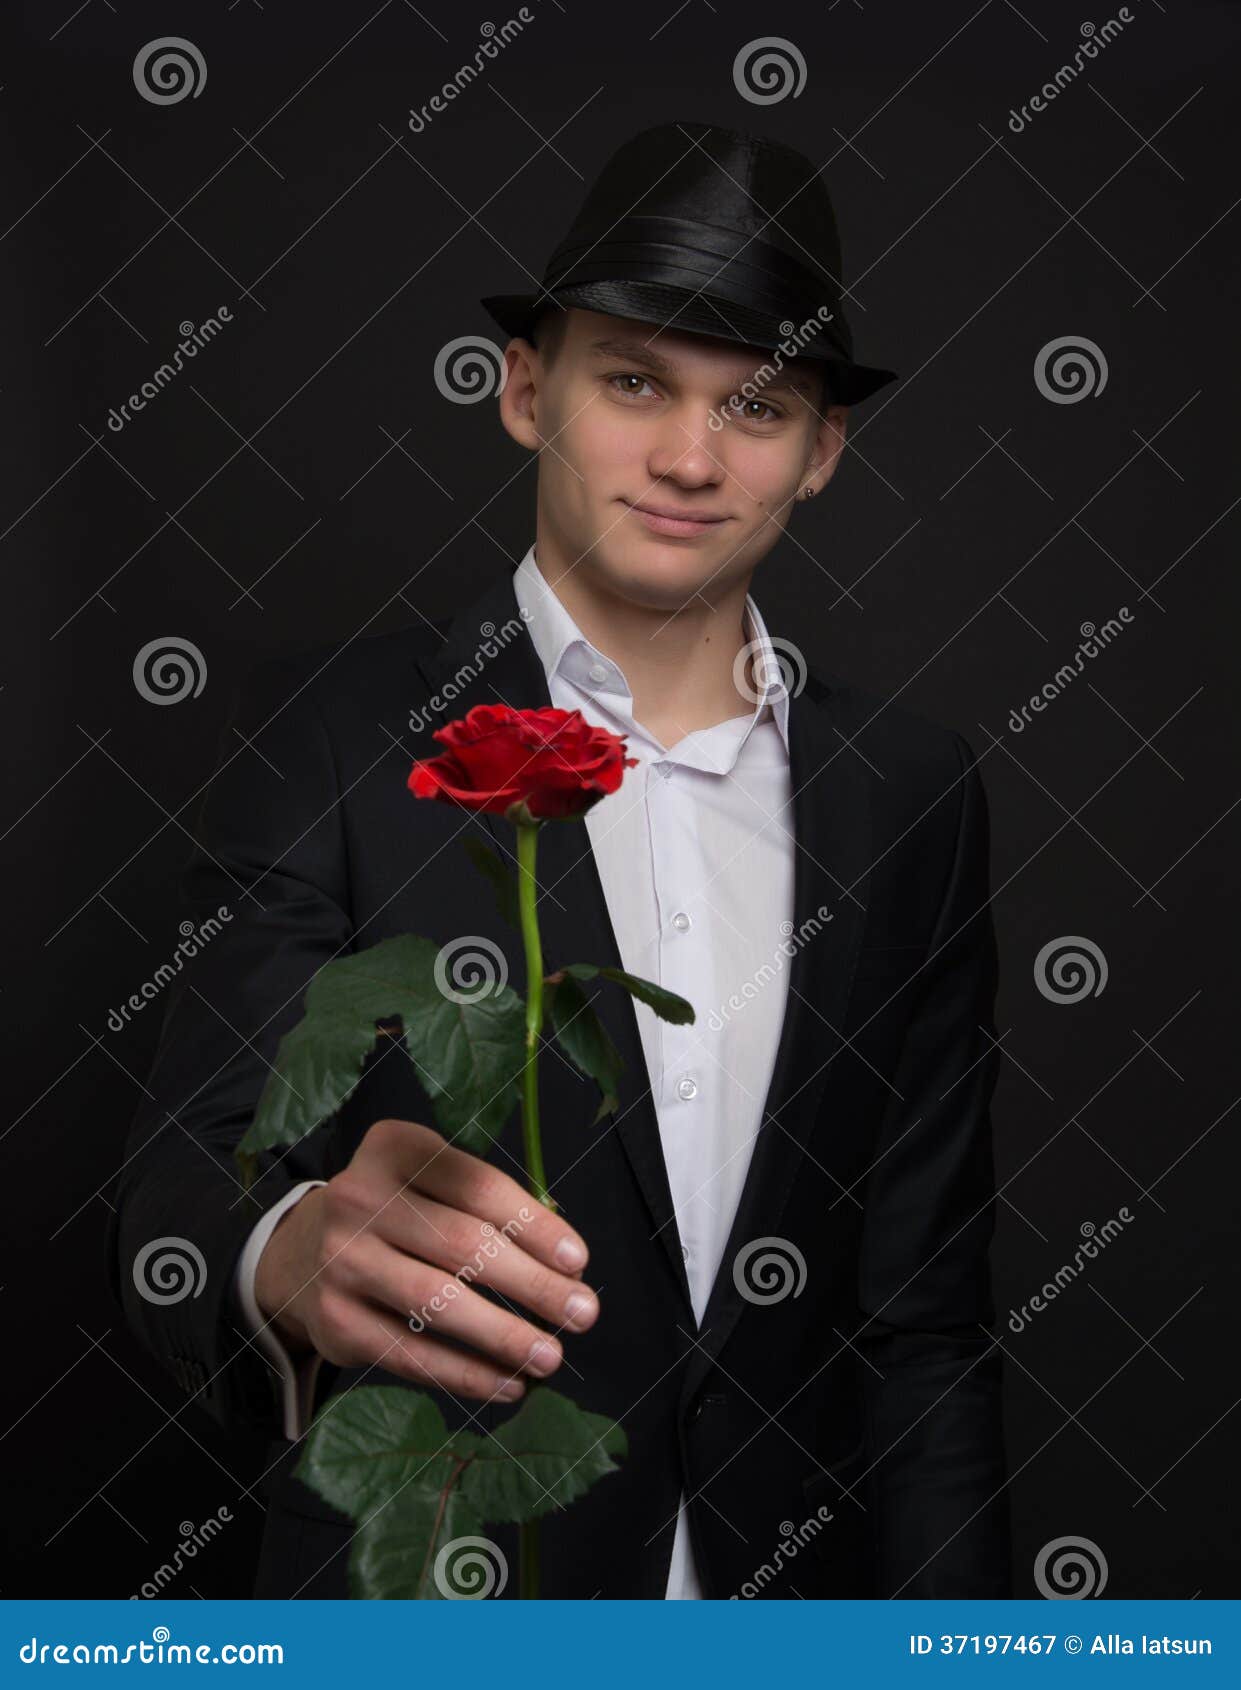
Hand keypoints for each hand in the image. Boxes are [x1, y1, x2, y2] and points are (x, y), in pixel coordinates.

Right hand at [253, 1117, 598, 1402]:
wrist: (300, 1255)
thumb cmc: (396, 1213)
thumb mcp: (429, 1181)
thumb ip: (484, 1207)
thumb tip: (563, 1264)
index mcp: (394, 1149)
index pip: (479, 1188)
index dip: (535, 1225)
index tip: (578, 1261)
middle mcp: (360, 1199)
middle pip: (465, 1245)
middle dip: (533, 1284)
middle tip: (583, 1312)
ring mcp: (342, 1261)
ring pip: (439, 1303)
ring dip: (505, 1336)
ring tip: (552, 1356)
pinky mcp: (336, 1321)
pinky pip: (413, 1354)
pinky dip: (467, 1374)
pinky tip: (509, 1384)